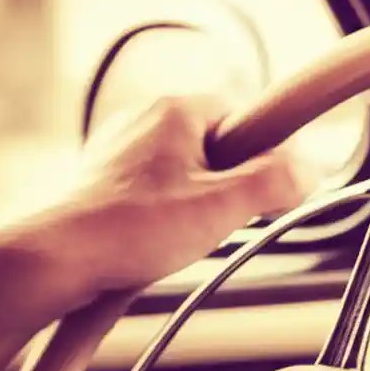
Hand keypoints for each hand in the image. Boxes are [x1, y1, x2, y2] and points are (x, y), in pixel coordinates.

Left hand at [66, 95, 311, 290]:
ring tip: (187, 231)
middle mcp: (145, 118)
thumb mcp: (223, 207)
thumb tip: (308, 170)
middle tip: (226, 216)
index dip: (267, 152)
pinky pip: (157, 186)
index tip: (269, 185)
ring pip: (187, 167)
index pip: (246, 113)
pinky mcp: (106, 176)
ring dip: (199, 200)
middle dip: (230, 182)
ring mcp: (122, 146)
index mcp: (177, 111)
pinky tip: (160, 237)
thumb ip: (275, 182)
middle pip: (219, 143)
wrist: (61, 259)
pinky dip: (167, 211)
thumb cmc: (132, 230)